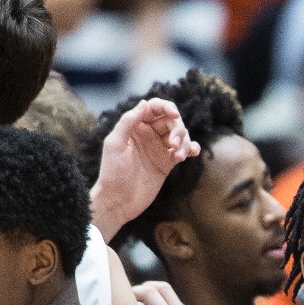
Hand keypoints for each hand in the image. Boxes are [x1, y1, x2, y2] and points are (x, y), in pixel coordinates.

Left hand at [90, 97, 199, 234]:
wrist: (118, 201)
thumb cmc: (111, 173)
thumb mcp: (115, 144)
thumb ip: (128, 122)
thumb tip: (144, 103)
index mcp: (135, 126)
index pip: (154, 108)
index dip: (167, 107)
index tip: (175, 116)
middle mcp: (148, 134)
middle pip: (171, 120)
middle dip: (177, 129)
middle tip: (174, 145)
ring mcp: (158, 148)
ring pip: (180, 135)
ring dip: (184, 141)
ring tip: (179, 156)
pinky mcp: (167, 163)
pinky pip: (183, 151)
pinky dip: (191, 149)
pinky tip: (192, 152)